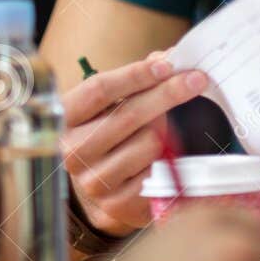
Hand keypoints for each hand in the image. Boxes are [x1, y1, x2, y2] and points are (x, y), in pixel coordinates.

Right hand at [61, 54, 208, 236]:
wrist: (103, 190)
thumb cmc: (111, 137)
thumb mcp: (112, 106)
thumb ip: (136, 81)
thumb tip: (166, 57)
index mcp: (63, 121)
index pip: (98, 90)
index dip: (135, 75)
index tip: (168, 64)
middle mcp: (71, 152)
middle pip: (128, 114)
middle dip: (167, 93)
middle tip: (196, 79)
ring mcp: (91, 181)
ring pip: (148, 143)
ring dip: (167, 132)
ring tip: (166, 131)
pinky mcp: (115, 204)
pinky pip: (158, 171)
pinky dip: (169, 160)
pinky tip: (166, 157)